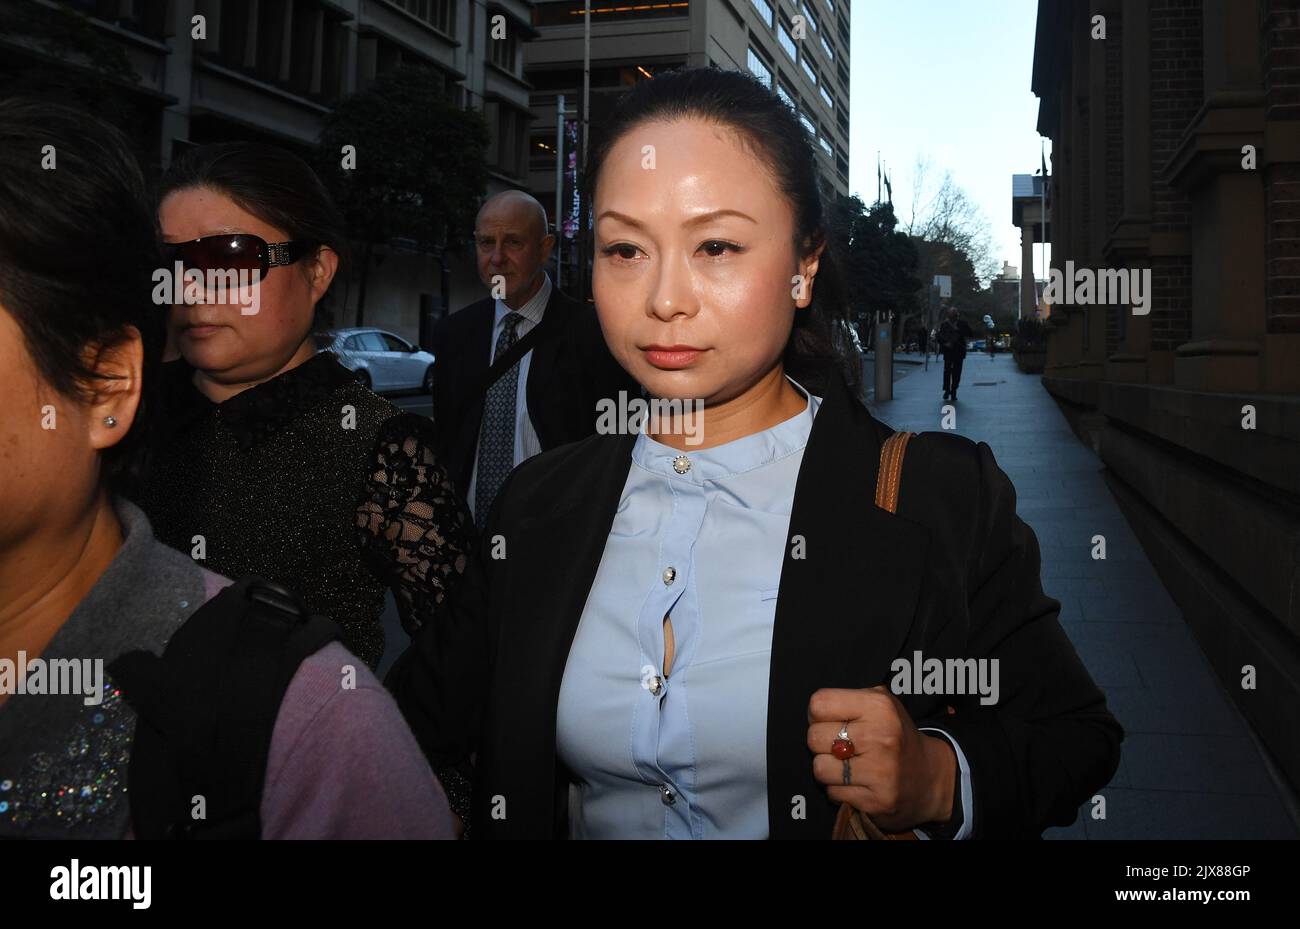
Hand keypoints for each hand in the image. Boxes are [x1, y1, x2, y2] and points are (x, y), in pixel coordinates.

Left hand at [807, 686, 956, 832]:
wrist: (930, 778)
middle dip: (821, 743)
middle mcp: (880, 736)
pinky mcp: (877, 800)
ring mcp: (879, 771)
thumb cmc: (895, 737)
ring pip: (819, 768)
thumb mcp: (881, 704)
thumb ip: (848, 700)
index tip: (830, 722)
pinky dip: (839, 789)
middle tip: (839, 747)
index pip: (818, 704)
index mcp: (879, 706)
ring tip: (846, 766)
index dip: (818, 715)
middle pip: (814, 737)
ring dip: (828, 769)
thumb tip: (813, 711)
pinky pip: (832, 792)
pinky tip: (856, 783)